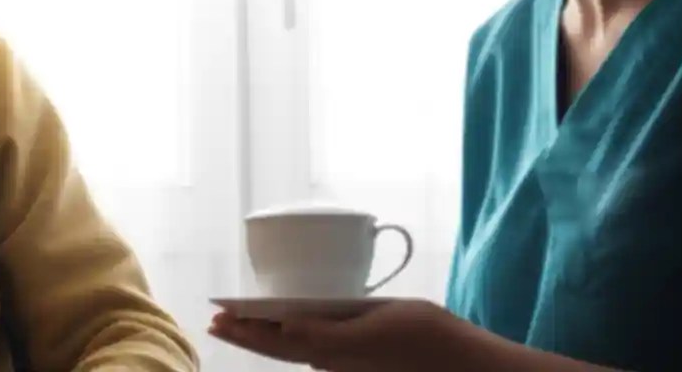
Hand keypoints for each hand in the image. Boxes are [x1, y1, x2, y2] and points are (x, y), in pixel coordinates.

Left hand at [208, 298, 467, 371]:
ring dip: (266, 337)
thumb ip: (328, 333)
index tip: (218, 317)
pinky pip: (317, 349)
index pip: (276, 341)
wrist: (465, 365)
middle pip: (279, 348)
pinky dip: (294, 340)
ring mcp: (349, 362)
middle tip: (216, 321)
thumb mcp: (374, 326)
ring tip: (242, 323)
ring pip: (296, 350)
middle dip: (247, 335)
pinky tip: (289, 329)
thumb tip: (285, 329)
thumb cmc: (425, 338)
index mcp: (334, 351)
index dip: (245, 329)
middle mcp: (336, 361)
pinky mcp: (363, 359)